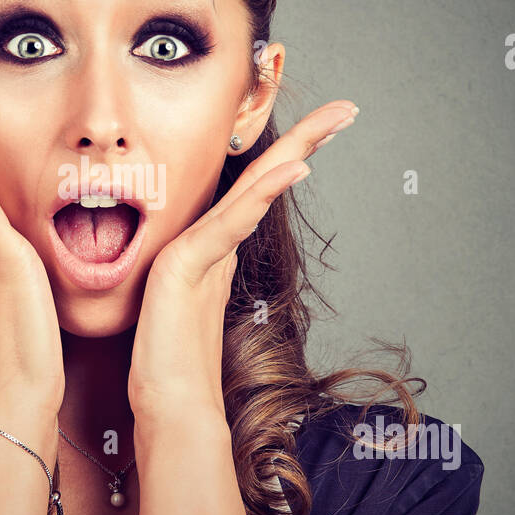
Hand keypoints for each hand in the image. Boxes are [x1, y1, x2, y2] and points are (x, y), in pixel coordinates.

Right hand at [127, 100, 359, 432]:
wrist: (167, 406)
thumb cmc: (182, 365)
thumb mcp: (207, 311)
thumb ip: (215, 278)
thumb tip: (228, 261)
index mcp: (216, 248)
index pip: (260, 189)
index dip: (295, 155)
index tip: (331, 128)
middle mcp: (206, 239)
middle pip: (262, 174)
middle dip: (307, 136)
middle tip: (347, 108)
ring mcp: (194, 250)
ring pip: (252, 186)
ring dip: (297, 148)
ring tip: (335, 121)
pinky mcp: (183, 266)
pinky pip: (231, 222)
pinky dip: (264, 192)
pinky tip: (296, 169)